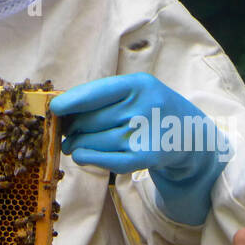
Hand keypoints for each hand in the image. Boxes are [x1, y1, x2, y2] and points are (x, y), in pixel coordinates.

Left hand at [51, 73, 229, 224]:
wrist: (190, 134)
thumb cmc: (151, 110)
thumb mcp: (135, 92)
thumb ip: (102, 98)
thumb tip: (61, 112)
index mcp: (139, 85)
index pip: (96, 93)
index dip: (71, 102)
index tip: (54, 109)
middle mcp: (144, 107)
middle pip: (88, 121)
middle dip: (72, 128)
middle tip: (69, 132)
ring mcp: (146, 133)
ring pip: (92, 142)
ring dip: (77, 145)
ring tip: (75, 145)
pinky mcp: (146, 157)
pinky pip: (106, 160)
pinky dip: (88, 158)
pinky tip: (80, 156)